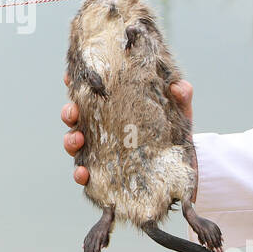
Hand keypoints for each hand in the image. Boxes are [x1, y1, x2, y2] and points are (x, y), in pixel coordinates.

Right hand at [62, 75, 194, 187]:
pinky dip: (80, 173)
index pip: (90, 92)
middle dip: (68, 112)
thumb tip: (178, 86)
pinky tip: (83, 173)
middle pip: (75, 116)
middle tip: (73, 111)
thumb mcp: (179, 112)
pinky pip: (85, 174)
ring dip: (70, 140)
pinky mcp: (104, 174)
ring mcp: (100, 150)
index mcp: (114, 107)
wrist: (183, 169)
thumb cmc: (176, 133)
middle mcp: (102, 127)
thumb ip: (181, 96)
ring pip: (74, 143)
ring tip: (78, 140)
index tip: (69, 77)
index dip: (75, 83)